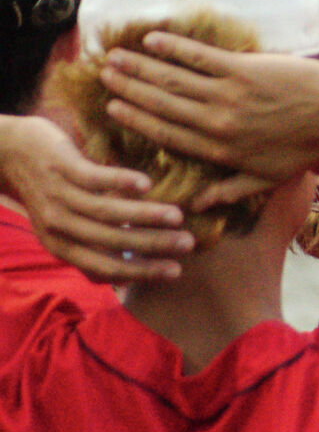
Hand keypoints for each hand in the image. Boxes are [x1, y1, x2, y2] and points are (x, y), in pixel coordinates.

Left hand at [0, 115, 188, 282]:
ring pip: (107, 212)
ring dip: (145, 216)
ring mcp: (59, 196)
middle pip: (112, 241)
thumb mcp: (61, 228)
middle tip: (187, 244)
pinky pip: (95, 179)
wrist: (7, 152)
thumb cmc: (46, 192)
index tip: (176, 270)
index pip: (107, 268)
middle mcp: (59, 225)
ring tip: (177, 217)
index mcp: (60, 246)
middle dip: (154, 245)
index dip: (143, 272)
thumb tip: (128, 279)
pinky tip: (147, 184)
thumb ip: (90, 249)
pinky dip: (122, 182)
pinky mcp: (61, 167)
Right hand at [98, 31, 318, 188]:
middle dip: (131, 89)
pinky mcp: (243, 70)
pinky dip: (173, 48)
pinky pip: (199, 57)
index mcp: (222, 152)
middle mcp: (219, 124)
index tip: (115, 109)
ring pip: (173, 79)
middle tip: (105, 76)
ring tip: (116, 57)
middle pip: (163, 105)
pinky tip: (152, 40)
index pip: (168, 135)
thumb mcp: (269, 179)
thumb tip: (199, 204)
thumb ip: (231, 191)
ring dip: (142, 66)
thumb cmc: (306, 148)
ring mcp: (229, 95)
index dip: (138, 121)